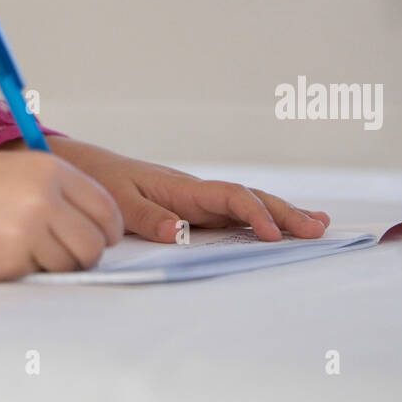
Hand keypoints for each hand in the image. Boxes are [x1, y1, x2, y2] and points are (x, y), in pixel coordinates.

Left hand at [45, 137, 330, 243]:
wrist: (82, 167)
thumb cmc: (100, 181)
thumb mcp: (118, 202)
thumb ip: (148, 218)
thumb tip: (180, 234)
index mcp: (182, 188)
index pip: (229, 197)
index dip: (254, 214)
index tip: (274, 234)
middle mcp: (195, 192)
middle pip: (249, 198)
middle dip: (285, 212)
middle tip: (319, 229)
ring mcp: (197, 199)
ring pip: (247, 204)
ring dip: (281, 214)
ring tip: (318, 224)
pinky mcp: (192, 208)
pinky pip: (232, 213)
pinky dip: (260, 218)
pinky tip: (279, 228)